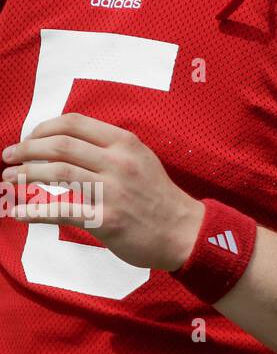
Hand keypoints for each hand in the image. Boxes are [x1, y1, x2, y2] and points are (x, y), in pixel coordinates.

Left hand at [1, 113, 203, 270]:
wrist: (183, 230)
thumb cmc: (157, 196)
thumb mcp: (141, 159)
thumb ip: (110, 149)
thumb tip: (67, 144)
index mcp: (126, 143)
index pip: (75, 123)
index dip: (44, 127)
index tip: (29, 138)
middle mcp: (118, 162)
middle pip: (61, 145)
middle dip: (27, 148)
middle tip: (9, 155)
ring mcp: (113, 191)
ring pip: (58, 173)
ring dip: (25, 174)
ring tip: (8, 178)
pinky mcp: (106, 219)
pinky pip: (61, 211)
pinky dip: (33, 211)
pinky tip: (16, 211)